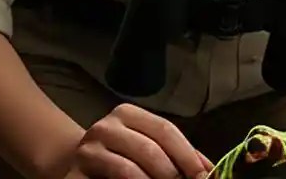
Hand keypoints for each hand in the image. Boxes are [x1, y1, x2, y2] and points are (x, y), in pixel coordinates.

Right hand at [63, 103, 213, 178]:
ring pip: (130, 169)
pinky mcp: (76, 173)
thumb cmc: (120, 156)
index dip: (188, 155)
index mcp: (127, 114)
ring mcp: (89, 149)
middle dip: (173, 174)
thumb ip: (177, 155)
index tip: (204, 176)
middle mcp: (106, 126)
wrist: (75, 164)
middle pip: (150, 149)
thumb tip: (209, 170)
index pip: (165, 130)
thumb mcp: (148, 146)